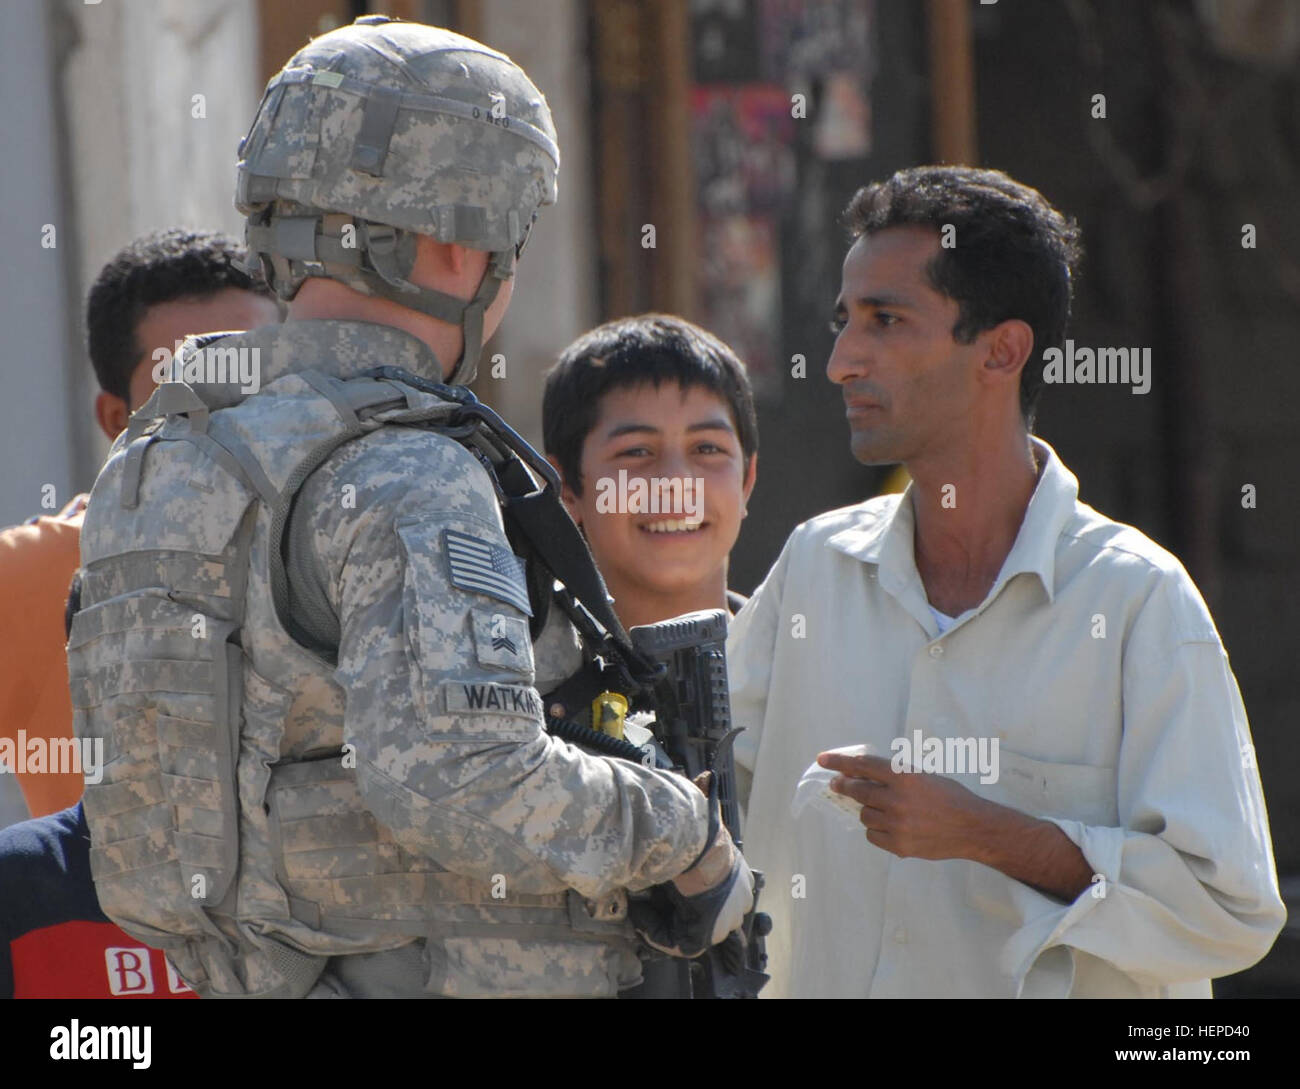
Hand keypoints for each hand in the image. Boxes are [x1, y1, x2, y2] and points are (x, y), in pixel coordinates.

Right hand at [629, 772, 755, 957]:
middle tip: (659, 899)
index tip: (680, 886)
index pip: (725, 894)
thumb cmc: (702, 831)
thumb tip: (704, 778)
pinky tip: (643, 917)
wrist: (700, 847)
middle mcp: (737, 901)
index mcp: (739, 876)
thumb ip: (704, 795)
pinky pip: (680, 942)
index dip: (701, 893)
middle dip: (685, 910)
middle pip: (710, 915)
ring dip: (669, 921)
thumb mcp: (706, 811)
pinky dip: (658, 933)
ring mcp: (723, 922)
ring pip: (693, 929)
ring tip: (647, 907)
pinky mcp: (705, 935)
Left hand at [817, 750, 990, 861]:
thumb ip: (894, 775)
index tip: (822, 760)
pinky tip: (889, 827)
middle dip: (844, 786)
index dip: (839, 762)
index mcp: (903, 776)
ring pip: (864, 815)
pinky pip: (872, 836)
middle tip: (838, 785)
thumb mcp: (922, 775)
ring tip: (883, 810)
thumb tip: (862, 775)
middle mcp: (896, 799)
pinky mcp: (899, 845)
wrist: (972, 827)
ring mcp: (896, 824)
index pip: (862, 765)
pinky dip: (876, 830)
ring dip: (867, 810)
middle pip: (857, 791)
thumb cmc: (949, 796)